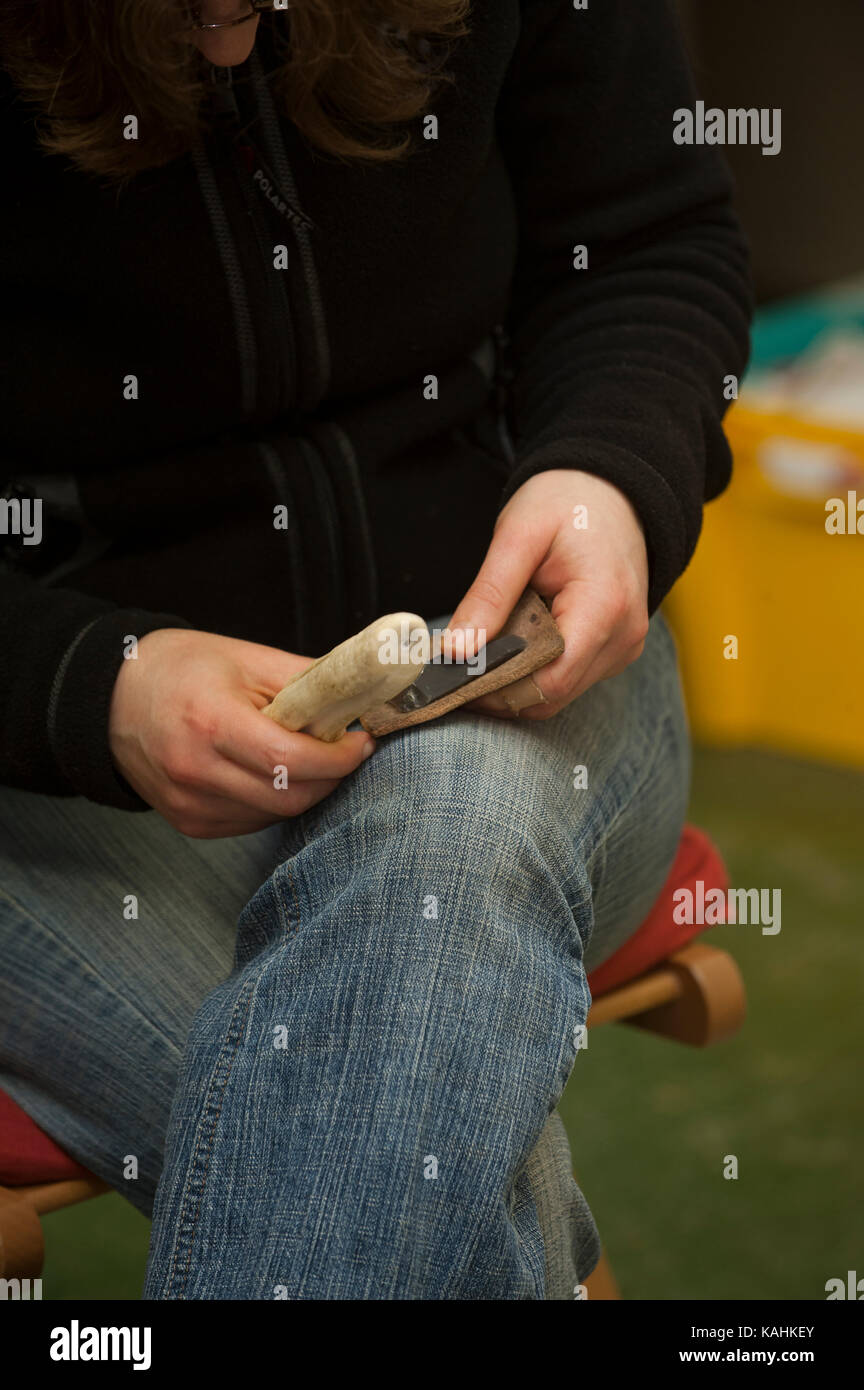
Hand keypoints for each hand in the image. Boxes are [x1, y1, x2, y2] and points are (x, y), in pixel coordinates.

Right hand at [108, 628, 374, 836]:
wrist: (114, 698)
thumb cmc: (182, 670)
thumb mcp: (247, 659)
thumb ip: (306, 682)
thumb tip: (359, 701)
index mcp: (210, 722)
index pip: (289, 761)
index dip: (337, 758)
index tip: (359, 742)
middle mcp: (194, 770)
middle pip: (289, 797)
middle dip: (330, 777)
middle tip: (341, 750)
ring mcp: (189, 804)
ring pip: (276, 815)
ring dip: (305, 790)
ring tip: (302, 755)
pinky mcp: (189, 823)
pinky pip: (253, 822)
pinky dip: (275, 801)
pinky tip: (269, 772)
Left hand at [447, 470, 649, 718]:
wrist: (611, 488)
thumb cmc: (566, 501)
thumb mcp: (517, 536)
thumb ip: (488, 595)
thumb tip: (456, 651)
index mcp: (604, 606)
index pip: (550, 681)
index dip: (498, 688)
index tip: (455, 677)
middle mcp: (623, 636)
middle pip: (553, 694)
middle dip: (501, 687)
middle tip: (458, 665)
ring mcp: (624, 646)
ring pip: (559, 692)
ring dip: (517, 679)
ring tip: (485, 647)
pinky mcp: (616, 649)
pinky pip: (569, 677)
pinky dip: (535, 669)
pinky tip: (513, 642)